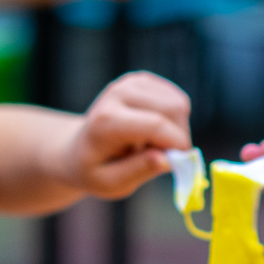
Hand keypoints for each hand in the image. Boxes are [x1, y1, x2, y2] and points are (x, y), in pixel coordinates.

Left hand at [68, 72, 191, 199]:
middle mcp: (118, 94)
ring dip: (176, 130)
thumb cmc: (95, 170)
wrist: (79, 149)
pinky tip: (154, 130)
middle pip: (173, 109)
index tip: (184, 165)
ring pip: (179, 104)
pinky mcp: (143, 80)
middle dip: (180, 137)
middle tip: (166, 158)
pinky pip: (177, 99)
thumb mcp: (110, 183)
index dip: (178, 145)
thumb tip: (169, 160)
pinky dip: (174, 120)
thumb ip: (139, 171)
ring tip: (153, 145)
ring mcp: (131, 83)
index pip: (155, 125)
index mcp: (106, 121)